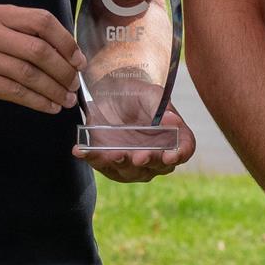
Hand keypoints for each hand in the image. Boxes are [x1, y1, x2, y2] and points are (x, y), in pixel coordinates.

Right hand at [0, 4, 83, 114]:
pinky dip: (37, 101)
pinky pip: (16, 92)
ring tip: (65, 99)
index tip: (78, 60)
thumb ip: (22, 34)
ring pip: (29, 74)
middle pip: (39, 49)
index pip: (42, 21)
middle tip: (74, 84)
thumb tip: (65, 53)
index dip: (66, 41)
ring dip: (53, 89)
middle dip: (63, 70)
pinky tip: (48, 107)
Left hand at [74, 104, 194, 181]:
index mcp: (172, 137)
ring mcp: (133, 164)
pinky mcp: (110, 164)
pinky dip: (91, 158)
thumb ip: (161, 107)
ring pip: (130, 171)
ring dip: (121, 164)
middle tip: (139, 156)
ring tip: (112, 154)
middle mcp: (156, 155)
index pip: (184, 150)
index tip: (171, 155)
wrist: (108, 94)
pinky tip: (80, 150)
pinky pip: (102, 165)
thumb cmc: (135, 94)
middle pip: (157, 165)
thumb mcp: (149, 94)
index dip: (180, 154)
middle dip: (148, 161)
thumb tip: (173, 121)